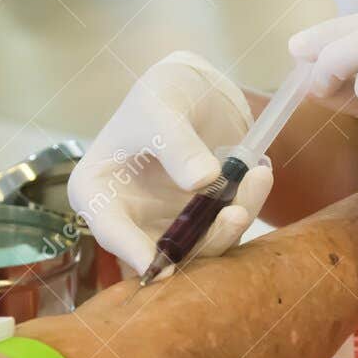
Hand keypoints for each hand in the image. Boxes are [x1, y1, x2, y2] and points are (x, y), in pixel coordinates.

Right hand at [68, 51, 273, 275]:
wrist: (197, 92)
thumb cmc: (162, 95)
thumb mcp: (161, 109)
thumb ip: (177, 144)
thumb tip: (203, 180)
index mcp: (98, 192)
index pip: (109, 230)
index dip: (133, 251)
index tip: (162, 265)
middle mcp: (130, 219)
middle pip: (160, 251)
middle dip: (201, 242)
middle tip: (235, 215)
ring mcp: (168, 225)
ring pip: (199, 247)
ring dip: (232, 223)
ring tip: (255, 178)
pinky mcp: (202, 224)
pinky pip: (225, 230)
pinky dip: (246, 207)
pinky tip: (259, 174)